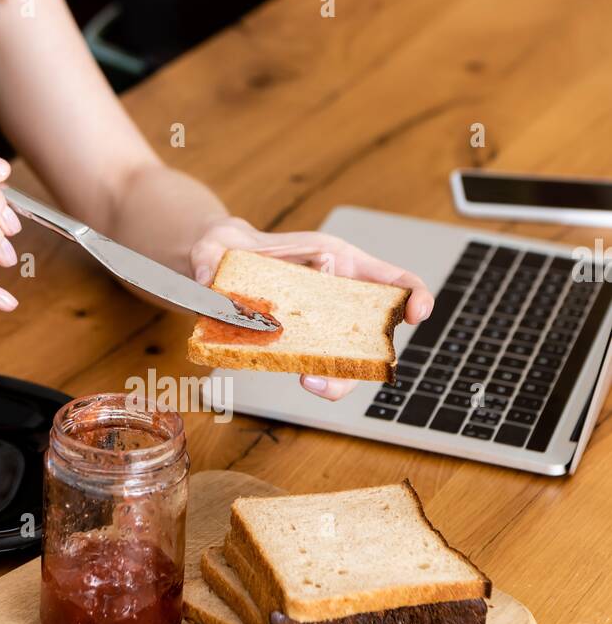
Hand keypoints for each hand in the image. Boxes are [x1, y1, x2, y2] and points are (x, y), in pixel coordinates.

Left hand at [189, 217, 433, 400]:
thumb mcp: (215, 242)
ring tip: (310, 380)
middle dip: (370, 356)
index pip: (387, 277)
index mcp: (334, 260)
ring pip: (346, 358)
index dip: (412, 293)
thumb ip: (209, 254)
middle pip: (372, 330)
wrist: (210, 272)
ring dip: (338, 376)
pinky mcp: (299, 348)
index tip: (417, 311)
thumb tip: (207, 277)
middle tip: (351, 359)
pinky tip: (297, 376)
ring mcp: (320, 325)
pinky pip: (316, 366)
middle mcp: (335, 295)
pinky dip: (313, 375)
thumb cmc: (228, 248)